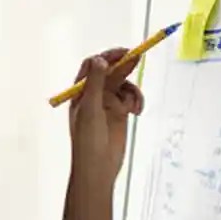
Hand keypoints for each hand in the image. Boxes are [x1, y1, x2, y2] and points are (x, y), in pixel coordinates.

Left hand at [68, 48, 145, 183]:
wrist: (98, 167)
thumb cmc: (88, 140)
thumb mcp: (91, 108)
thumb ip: (95, 83)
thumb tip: (99, 59)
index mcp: (81, 92)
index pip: (92, 66)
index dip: (107, 56)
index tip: (122, 52)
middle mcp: (93, 95)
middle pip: (110, 72)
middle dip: (124, 65)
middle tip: (139, 57)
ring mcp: (107, 104)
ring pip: (123, 84)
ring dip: (132, 89)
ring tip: (135, 104)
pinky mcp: (119, 113)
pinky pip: (130, 98)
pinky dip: (136, 100)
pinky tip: (137, 111)